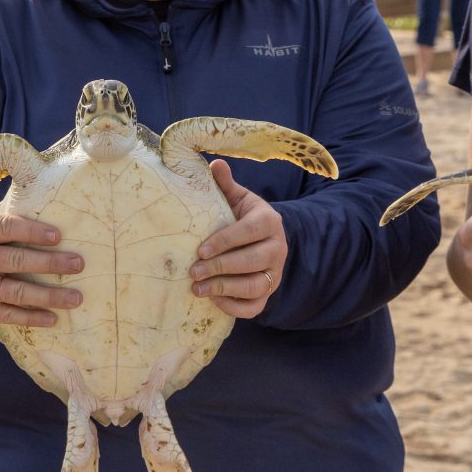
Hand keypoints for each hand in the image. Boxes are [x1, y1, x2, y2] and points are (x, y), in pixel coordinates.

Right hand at [0, 212, 82, 326]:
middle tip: (78, 264)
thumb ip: (9, 214)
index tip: (58, 236)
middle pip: (15, 260)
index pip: (5, 227)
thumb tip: (49, 198)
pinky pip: (7, 315)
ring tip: (75, 298)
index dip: (32, 232)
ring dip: (48, 296)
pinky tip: (53, 318)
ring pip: (15, 291)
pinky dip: (32, 317)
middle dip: (49, 263)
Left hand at [190, 161, 287, 317]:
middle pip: (252, 261)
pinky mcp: (268, 293)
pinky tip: (213, 300)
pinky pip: (256, 307)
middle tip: (193, 271)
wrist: (263, 238)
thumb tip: (215, 164)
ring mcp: (275, 273)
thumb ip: (225, 184)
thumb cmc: (242, 216)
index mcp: (269, 221)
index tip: (200, 250)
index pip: (249, 232)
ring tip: (198, 288)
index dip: (225, 241)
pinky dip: (234, 307)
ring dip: (225, 289)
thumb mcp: (238, 198)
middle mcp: (278, 248)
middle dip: (220, 268)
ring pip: (255, 286)